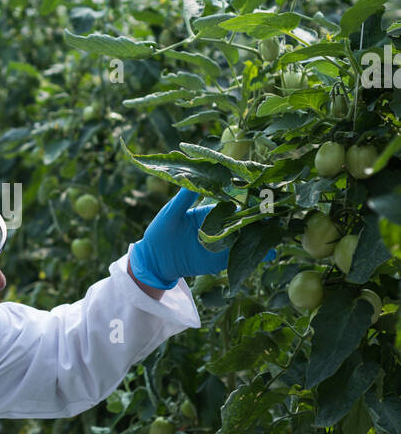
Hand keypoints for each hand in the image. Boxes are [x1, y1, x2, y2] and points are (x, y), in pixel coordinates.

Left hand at [129, 187, 273, 289]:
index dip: (247, 197)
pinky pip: (240, 257)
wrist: (154, 259)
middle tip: (279, 211)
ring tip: (280, 231)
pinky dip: (256, 256)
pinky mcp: (222, 260)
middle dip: (261, 216)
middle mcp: (221, 224)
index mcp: (211, 209)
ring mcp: (223, 242)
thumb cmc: (160, 230)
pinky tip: (270, 253)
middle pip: (245, 219)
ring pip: (247, 237)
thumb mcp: (172, 211)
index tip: (262, 192)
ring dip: (263, 235)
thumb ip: (185, 197)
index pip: (233, 201)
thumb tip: (194, 173)